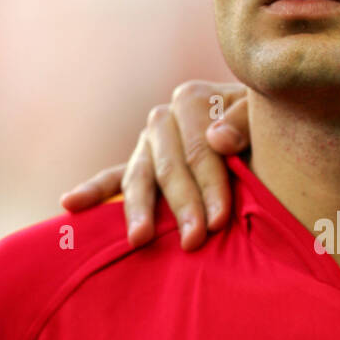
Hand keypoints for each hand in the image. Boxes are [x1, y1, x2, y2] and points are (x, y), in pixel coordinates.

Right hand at [60, 81, 248, 249]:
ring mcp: (148, 143)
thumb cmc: (270, 129)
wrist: (264, 133)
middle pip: (170, 167)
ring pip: (140, 177)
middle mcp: (165, 118)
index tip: (219, 221)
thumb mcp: (266, 119)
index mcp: (193, 99)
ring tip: (138, 238)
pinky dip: (92, 191)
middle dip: (182, 205)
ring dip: (139, 209)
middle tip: (193, 240)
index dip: (211, 185)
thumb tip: (219, 139)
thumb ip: (247, 122)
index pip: (200, 149)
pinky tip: (69, 204)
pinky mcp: (139, 163)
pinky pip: (113, 178)